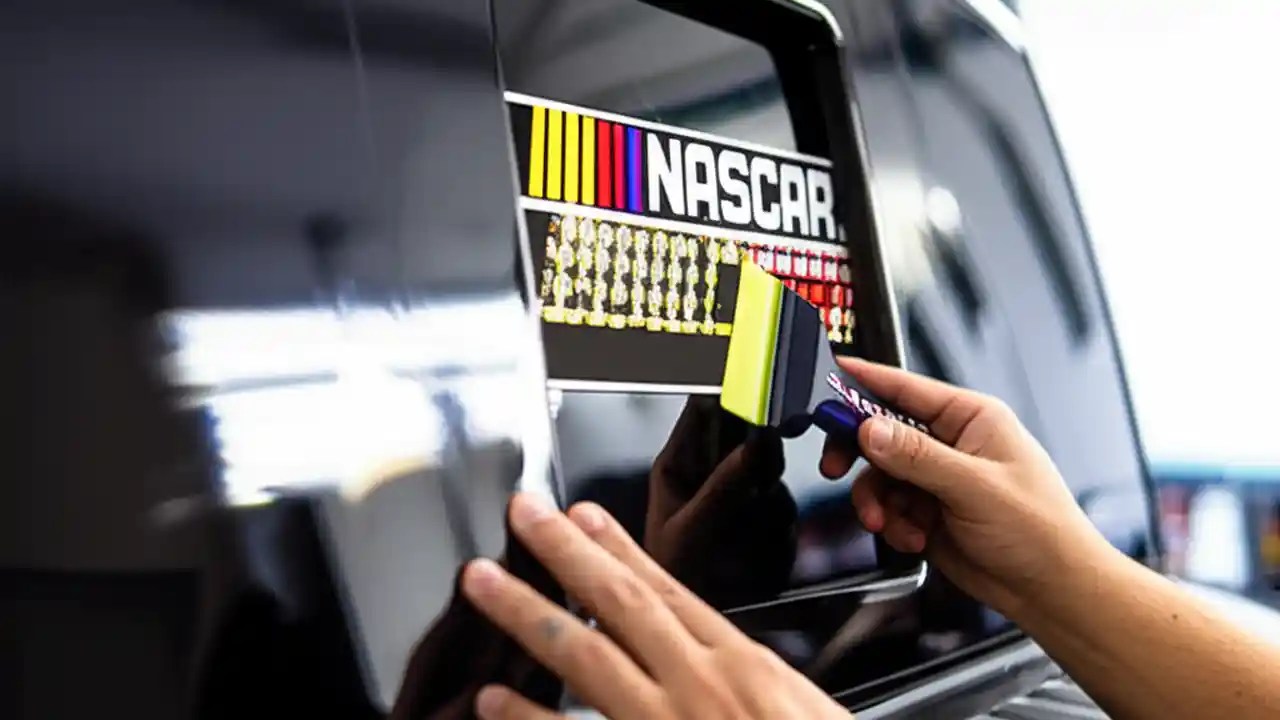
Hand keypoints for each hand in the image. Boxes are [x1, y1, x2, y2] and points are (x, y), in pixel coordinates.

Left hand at [459, 493, 848, 719]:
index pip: (670, 590)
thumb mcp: (806, 706)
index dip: (620, 548)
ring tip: (482, 582)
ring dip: (529, 615)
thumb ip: (758, 677)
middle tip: (523, 512)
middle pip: (621, 604)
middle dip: (566, 554)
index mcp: (744, 664)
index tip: (583, 515)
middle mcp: (700, 686)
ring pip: (587, 658)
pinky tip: (491, 700)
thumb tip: (728, 656)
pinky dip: (533, 719)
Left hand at [644, 398, 794, 604]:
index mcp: (678, 464)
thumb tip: (755, 443)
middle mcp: (709, 474)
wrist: (680, 629)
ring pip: (771, 471)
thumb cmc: (666, 581)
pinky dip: (778, 525)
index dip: (730, 396)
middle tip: (759, 477)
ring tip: (746, 530)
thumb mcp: (691, 530)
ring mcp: (737, 497)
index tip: (758, 398)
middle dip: (760, 456)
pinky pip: (783, 506)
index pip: (704, 407)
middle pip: (747, 435)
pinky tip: (758, 544)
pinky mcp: (761, 521)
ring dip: (768, 497)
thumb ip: (724, 486)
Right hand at [819, 358, 1112, 617]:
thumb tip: (870, 429)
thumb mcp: (973, 486)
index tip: (829, 378)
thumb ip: (916, 456)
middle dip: (858, 453)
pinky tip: (913, 537)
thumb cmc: (1040, 530)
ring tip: (888, 522)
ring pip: (879, 475)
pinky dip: (891, 524)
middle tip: (835, 465)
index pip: (906, 388)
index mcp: (971, 418)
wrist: (1051, 589)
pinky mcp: (928, 511)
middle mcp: (951, 443)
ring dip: (876, 500)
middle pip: (881, 431)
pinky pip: (888, 506)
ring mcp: (938, 478)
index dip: (863, 381)